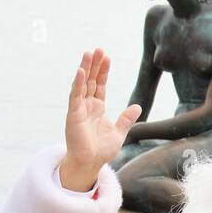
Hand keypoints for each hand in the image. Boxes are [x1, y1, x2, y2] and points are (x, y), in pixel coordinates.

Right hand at [60, 48, 141, 189]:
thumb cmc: (101, 151)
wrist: (90, 163)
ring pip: (82, 84)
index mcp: (97, 108)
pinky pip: (75, 96)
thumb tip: (137, 106)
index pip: (99, 84)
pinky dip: (77, 83)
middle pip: (90, 80)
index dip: (103, 71)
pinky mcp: (73, 114)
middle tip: (97, 49)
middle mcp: (87, 105)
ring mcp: (79, 109)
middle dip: (94, 65)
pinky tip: (80, 71)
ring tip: (88, 53)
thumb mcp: (119, 133)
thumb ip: (126, 119)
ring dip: (85, 68)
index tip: (106, 57)